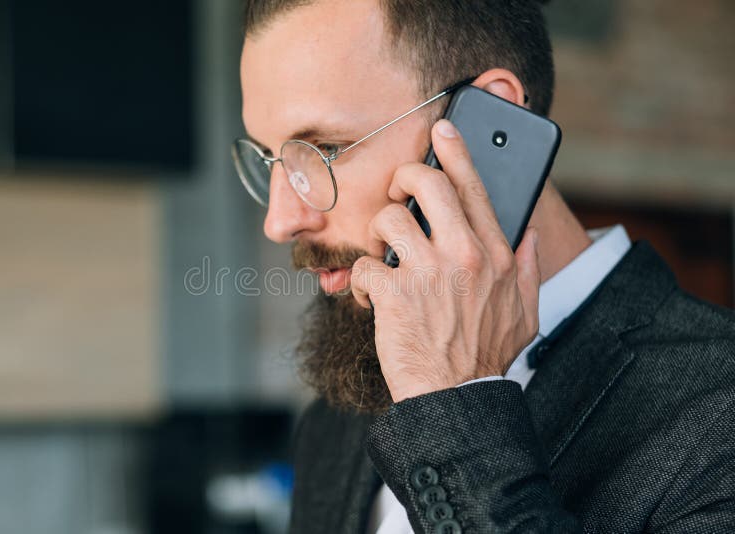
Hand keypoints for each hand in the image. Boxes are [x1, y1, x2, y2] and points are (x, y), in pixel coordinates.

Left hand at [350, 119, 540, 402]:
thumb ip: (529, 271)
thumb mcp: (525, 313)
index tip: (442, 128)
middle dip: (404, 179)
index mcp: (496, 254)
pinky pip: (362, 266)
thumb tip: (530, 237)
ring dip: (378, 238)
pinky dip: (359, 281)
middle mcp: (465, 255)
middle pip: (427, 185)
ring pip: (389, 220)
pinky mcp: (394, 295)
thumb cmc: (486, 357)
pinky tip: (369, 298)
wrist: (458, 398)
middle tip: (396, 194)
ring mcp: (428, 273)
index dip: (455, 151)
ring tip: (383, 259)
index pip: (474, 187)